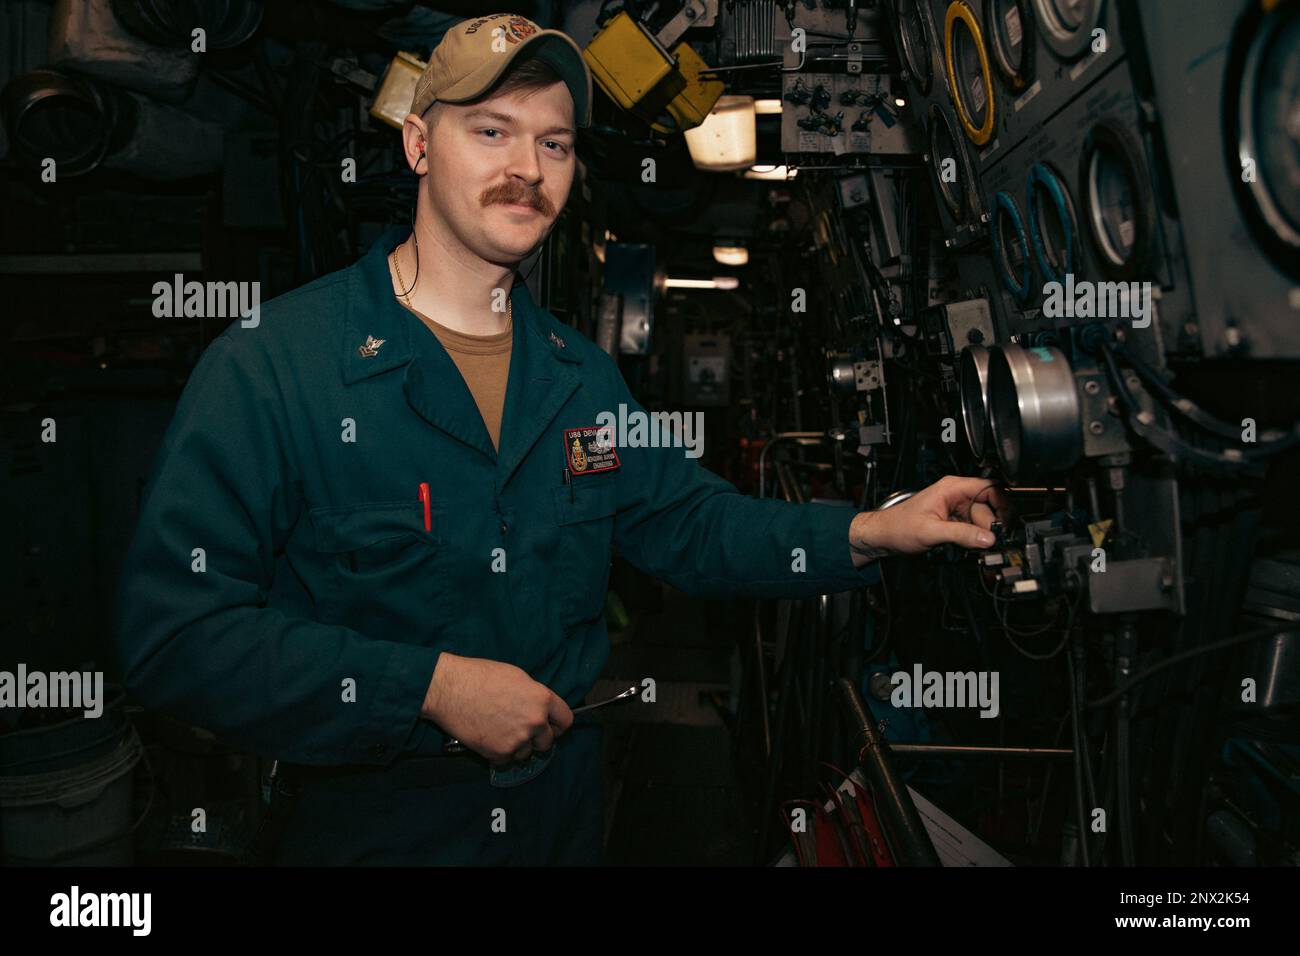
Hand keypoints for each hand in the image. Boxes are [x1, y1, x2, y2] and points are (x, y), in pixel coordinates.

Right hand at [421, 653, 573, 763]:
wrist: (450, 690)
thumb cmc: (480, 676)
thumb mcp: (517, 677)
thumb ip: (534, 696)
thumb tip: (541, 708)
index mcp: (542, 699)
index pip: (566, 720)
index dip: (558, 723)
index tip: (551, 726)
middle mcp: (534, 722)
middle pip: (548, 741)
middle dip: (538, 737)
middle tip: (522, 730)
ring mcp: (517, 740)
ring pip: (527, 753)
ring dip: (518, 746)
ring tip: (501, 731)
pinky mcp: (499, 753)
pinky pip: (507, 760)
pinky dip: (500, 752)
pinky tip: (489, 737)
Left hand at [850, 476, 1010, 557]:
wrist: (884, 535)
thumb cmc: (899, 527)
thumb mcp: (930, 531)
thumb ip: (961, 534)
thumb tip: (988, 538)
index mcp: (952, 488)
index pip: (990, 488)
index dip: (1003, 504)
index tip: (1007, 523)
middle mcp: (957, 494)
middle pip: (989, 507)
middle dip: (991, 526)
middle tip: (989, 543)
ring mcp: (956, 508)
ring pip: (983, 520)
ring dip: (982, 534)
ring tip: (973, 546)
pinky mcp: (955, 521)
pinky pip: (973, 528)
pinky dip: (974, 538)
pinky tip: (968, 546)